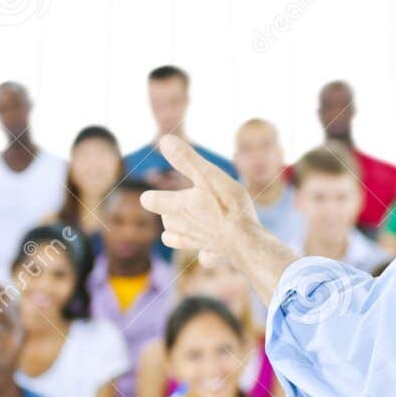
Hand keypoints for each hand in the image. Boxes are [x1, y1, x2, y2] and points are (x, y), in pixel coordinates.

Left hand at [140, 136, 261, 253]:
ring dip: (178, 233)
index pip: (152, 201)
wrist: (245, 240)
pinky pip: (206, 256)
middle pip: (167, 220)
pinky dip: (205, 253)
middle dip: (169, 212)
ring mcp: (199, 242)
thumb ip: (186, 159)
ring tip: (186, 225)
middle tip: (178, 204)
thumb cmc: (227, 206)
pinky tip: (208, 253)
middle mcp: (184, 226)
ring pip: (178, 239)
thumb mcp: (208, 175)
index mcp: (179, 206)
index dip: (151, 197)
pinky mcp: (215, 253)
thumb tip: (164, 140)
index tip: (150, 195)